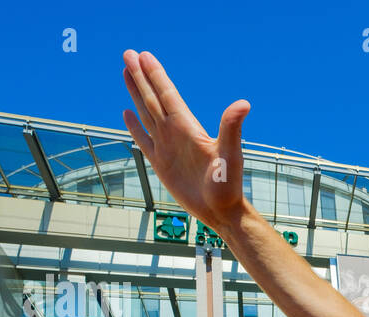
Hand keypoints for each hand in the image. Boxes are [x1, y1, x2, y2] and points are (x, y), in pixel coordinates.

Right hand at [122, 50, 249, 230]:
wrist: (221, 211)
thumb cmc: (228, 186)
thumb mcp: (230, 154)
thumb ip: (232, 128)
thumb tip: (244, 104)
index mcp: (188, 127)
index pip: (167, 94)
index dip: (155, 75)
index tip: (143, 55)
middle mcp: (176, 133)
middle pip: (153, 98)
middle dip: (141, 76)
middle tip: (128, 53)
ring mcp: (167, 147)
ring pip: (146, 113)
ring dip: (136, 93)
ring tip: (125, 72)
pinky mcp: (160, 163)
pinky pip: (143, 140)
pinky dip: (134, 126)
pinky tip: (127, 113)